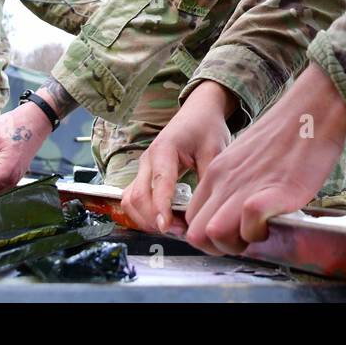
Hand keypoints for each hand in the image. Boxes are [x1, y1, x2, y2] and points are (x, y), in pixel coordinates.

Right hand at [121, 80, 235, 234]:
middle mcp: (148, 159)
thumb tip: (202, 211)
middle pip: (137, 196)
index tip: (167, 227)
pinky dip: (142, 214)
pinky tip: (162, 221)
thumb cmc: (207, 129)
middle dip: (154, 219)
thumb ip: (206, 179)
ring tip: (171, 229)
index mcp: (165, 149)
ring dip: (145, 219)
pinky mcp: (143, 174)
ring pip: (130, 200)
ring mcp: (142, 167)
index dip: (160, 208)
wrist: (198, 112)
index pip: (159, 183)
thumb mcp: (215, 150)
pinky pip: (133, 198)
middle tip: (179, 232)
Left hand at [184, 63, 345, 255]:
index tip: (231, 234)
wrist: (312, 111)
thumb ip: (235, 181)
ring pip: (214, 235)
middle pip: (197, 234)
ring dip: (237, 244)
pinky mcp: (270, 194)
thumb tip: (236, 210)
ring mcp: (244, 187)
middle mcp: (223, 180)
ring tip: (259, 232)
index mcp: (216, 172)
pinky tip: (274, 222)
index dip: (209, 235)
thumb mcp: (246, 156)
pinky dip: (260, 234)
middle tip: (245, 239)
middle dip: (219, 247)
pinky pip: (249, 227)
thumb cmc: (288, 134)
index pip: (191, 219)